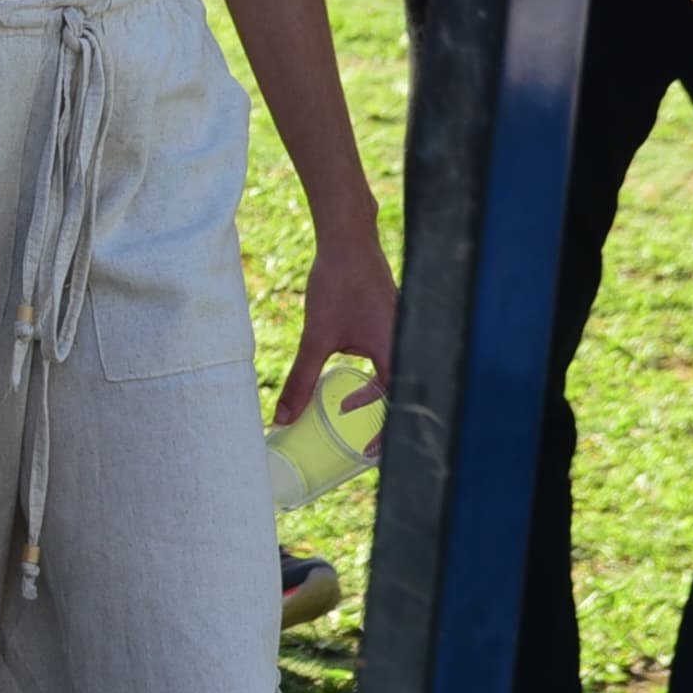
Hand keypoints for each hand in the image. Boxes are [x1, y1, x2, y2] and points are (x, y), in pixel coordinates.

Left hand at [278, 209, 399, 430]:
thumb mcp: (316, 337)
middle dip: (382, 419)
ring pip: (399, 376)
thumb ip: (301, 379)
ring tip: (352, 411)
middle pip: (402, 394)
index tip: (364, 451)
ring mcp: (406, 331)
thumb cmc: (338, 285)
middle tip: (362, 442)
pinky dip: (378, 376)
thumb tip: (282, 417)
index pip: (396, 404)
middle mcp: (409, 343)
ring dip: (379, 397)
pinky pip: (395, 358)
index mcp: (398, 352)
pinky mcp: (397, 321)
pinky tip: (353, 377)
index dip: (383, 431)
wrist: (349, 241)